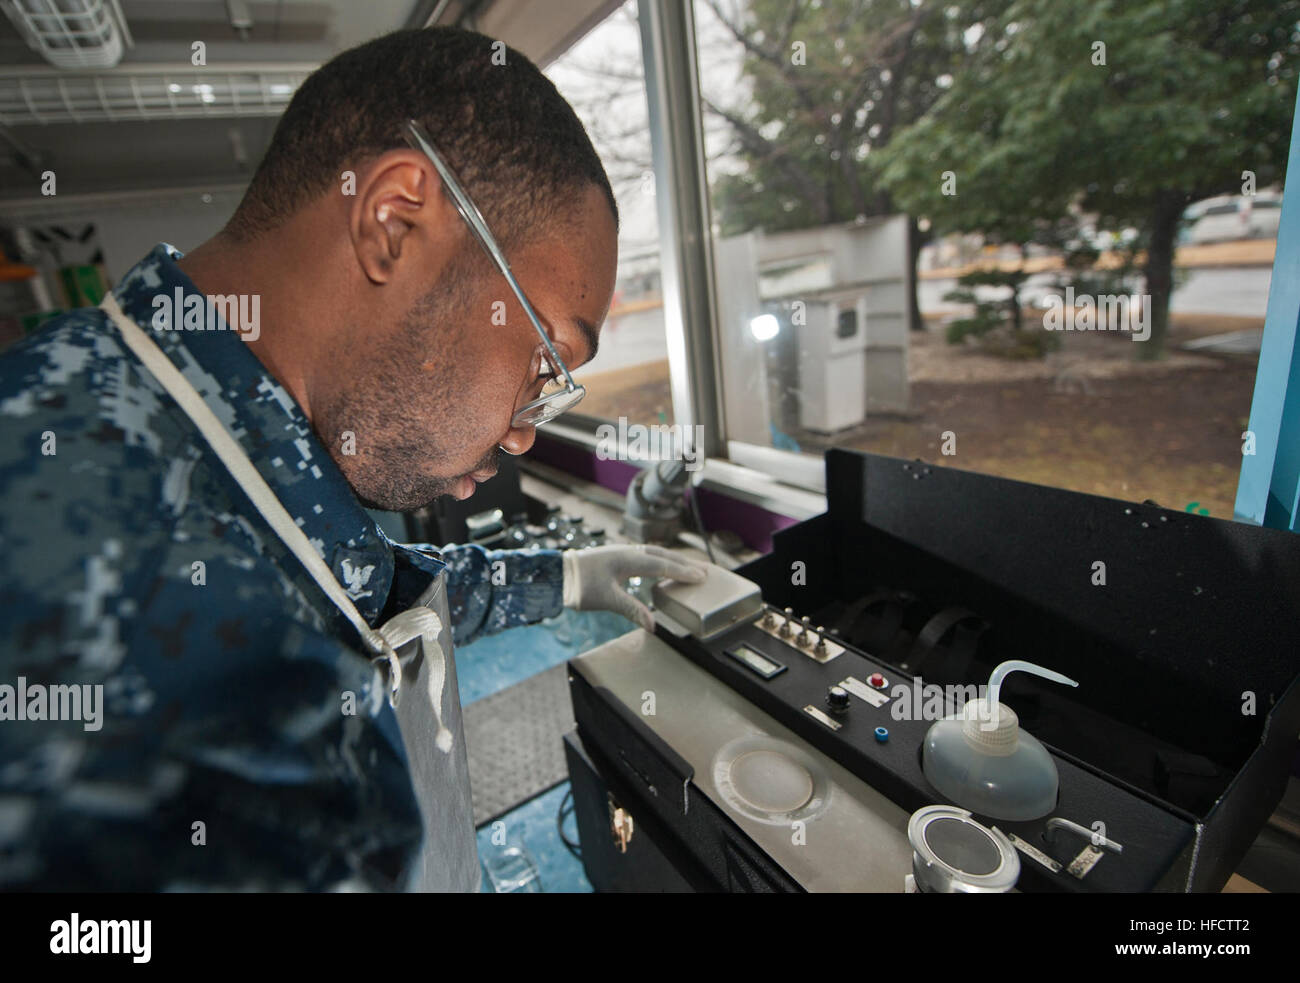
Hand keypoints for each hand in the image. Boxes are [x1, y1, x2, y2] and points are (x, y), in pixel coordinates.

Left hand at [562, 544, 708, 630]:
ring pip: (655, 553)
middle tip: (705, 570)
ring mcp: (622, 552)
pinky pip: (646, 556)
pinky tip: (661, 567)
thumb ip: (632, 610)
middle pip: (663, 555)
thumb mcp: (606, 600)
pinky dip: (660, 560)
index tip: (701, 576)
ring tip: (689, 567)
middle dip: (684, 563)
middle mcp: (628, 552)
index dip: (682, 571)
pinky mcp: (617, 557)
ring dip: (673, 560)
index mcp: (628, 559)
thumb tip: (653, 625)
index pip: (662, 565)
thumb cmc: (579, 586)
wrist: (557, 574)